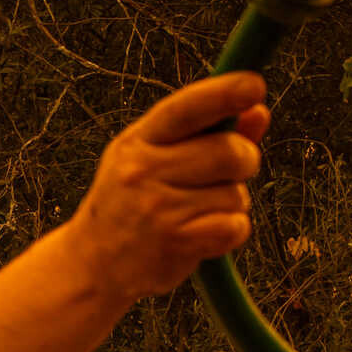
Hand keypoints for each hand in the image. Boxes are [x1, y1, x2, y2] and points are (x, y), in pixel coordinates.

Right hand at [65, 72, 271, 300]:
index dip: (224, 94)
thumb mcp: (154, 162)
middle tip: (226, 176)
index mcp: (138, 141)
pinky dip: (230, 233)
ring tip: (197, 214)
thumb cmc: (131, 206)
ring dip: (230, 206)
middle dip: (243, 163)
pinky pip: (234, 227)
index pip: (187, 108)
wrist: (92, 265)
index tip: (255, 86)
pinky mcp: (174, 241)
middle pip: (229, 152)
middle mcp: (143, 169)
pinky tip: (202, 236)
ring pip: (235, 194)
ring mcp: (157, 206)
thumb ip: (207, 135)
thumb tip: (258, 112)